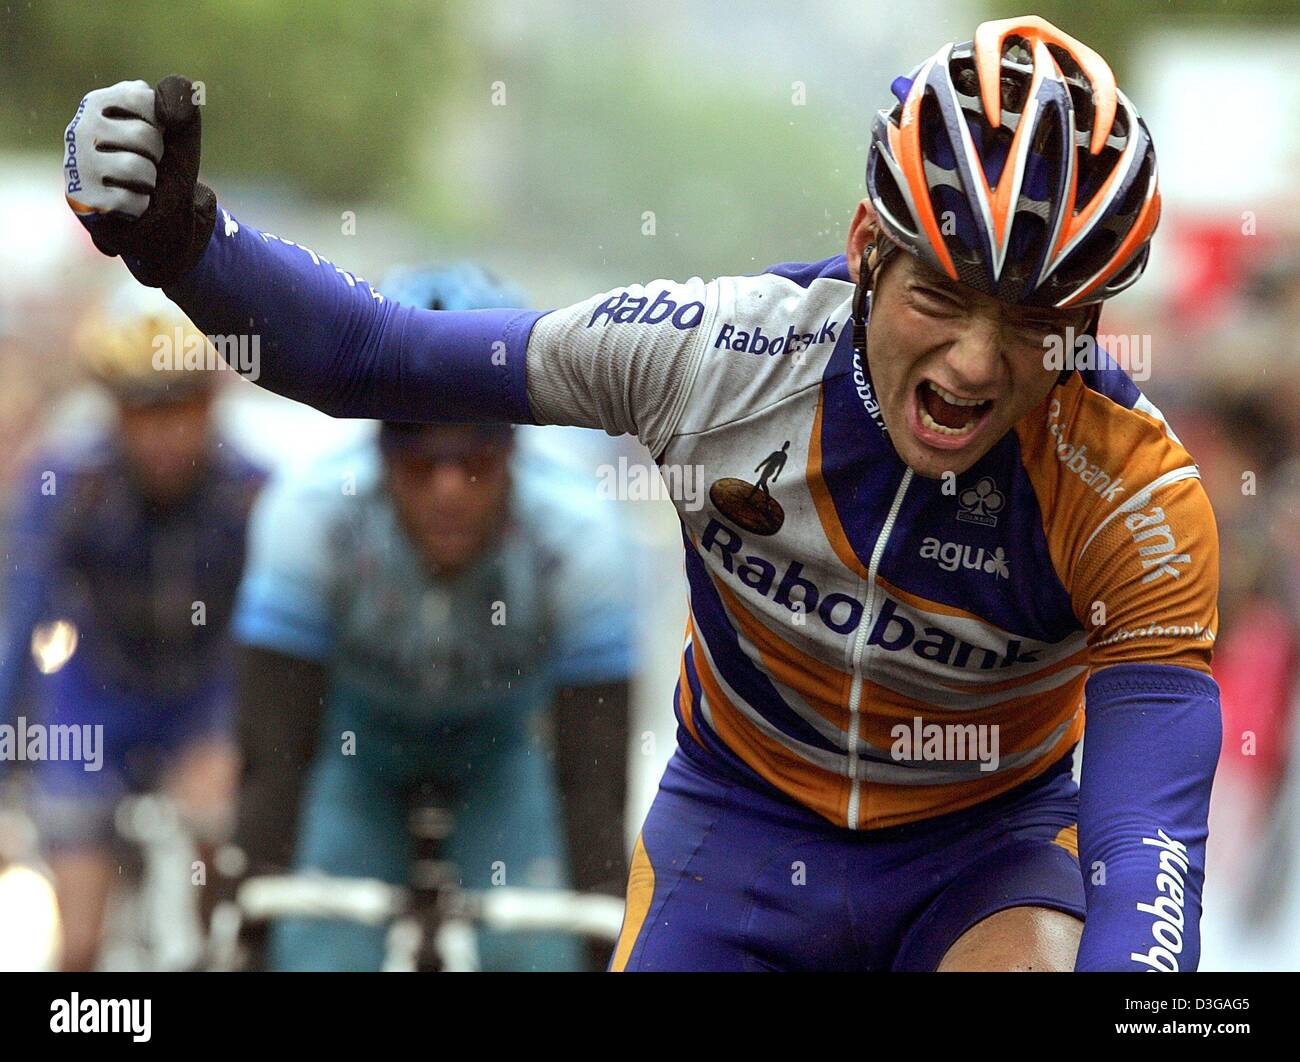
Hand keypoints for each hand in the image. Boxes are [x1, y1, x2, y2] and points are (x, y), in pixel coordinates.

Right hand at [63, 75, 216, 287]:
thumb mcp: (178, 135)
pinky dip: (142, 205)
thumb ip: (181, 108)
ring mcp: (76, 162)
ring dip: (151, 182)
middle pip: (144, 135)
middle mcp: (80, 128)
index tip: (157, 134)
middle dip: (158, 156)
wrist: (153, 219)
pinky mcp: (82, 197)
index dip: (164, 124)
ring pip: (136, 167)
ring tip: (139, 183)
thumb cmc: (161, 167)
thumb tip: (177, 100)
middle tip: (146, 163)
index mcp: (99, 103)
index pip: (144, 98)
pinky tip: (129, 202)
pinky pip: (130, 199)